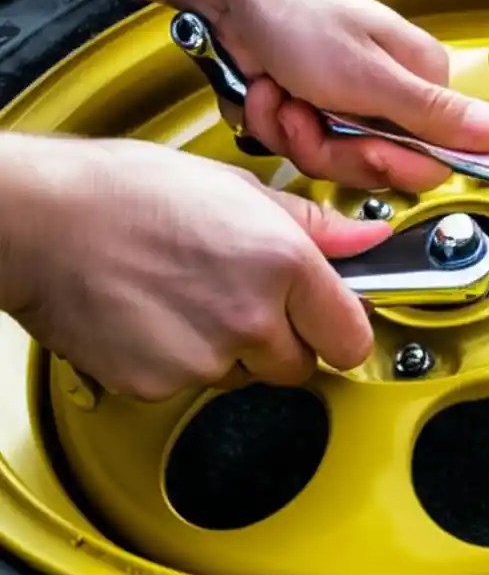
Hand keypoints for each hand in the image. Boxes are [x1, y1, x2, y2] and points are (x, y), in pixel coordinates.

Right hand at [0, 136, 391, 401]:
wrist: (38, 219)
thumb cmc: (123, 193)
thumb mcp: (236, 189)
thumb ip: (313, 225)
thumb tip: (365, 240)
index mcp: (282, 265)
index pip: (352, 338)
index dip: (341, 328)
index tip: (330, 319)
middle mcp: (250, 318)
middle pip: (301, 365)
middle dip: (283, 340)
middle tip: (244, 297)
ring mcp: (204, 358)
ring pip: (246, 376)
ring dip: (231, 350)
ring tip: (189, 295)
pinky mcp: (158, 385)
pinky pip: (191, 385)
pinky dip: (181, 360)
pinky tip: (159, 315)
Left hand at [212, 0, 488, 192]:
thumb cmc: (300, 17)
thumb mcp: (371, 76)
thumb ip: (433, 113)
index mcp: (421, 85)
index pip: (431, 160)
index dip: (392, 164)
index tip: (363, 146)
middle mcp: (389, 100)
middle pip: (375, 168)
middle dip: (330, 148)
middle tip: (309, 113)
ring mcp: (348, 109)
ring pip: (332, 162)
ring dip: (295, 133)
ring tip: (283, 95)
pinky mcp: (312, 113)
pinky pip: (299, 148)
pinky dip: (273, 125)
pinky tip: (268, 92)